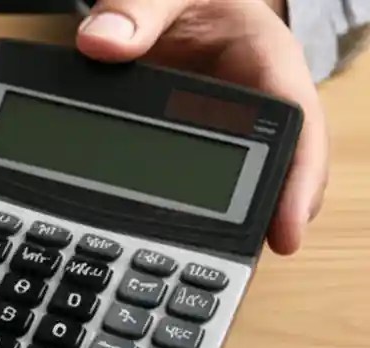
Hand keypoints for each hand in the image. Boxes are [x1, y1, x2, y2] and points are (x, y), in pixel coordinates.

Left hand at [75, 0, 327, 255]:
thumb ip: (136, 10)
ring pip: (242, 184)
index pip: (294, 123)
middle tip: (243, 264)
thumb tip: (101, 45)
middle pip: (278, 169)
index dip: (297, 179)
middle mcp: (254, 101)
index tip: (288, 228)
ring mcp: (226, 128)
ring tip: (209, 270)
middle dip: (269, 218)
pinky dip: (189, 214)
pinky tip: (168, 247)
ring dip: (230, 226)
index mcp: (266, 60)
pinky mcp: (193, 142)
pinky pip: (196, 180)